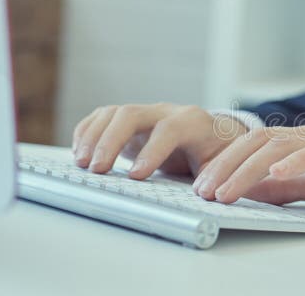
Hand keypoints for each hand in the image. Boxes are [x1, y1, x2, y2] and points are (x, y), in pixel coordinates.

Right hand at [72, 104, 247, 178]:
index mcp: (193, 122)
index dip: (152, 151)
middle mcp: (166, 112)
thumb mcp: (225, 165)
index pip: (169, 130)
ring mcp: (146, 113)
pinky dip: (88, 132)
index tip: (136, 177)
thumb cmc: (218, 153)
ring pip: (114, 113)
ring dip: (94, 137)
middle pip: (133, 114)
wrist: (215, 136)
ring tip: (81, 164)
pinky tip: (79, 153)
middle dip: (111, 141)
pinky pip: (103, 117)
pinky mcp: (129, 121)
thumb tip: (205, 192)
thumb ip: (216, 175)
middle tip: (97, 170)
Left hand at [193, 124, 304, 214]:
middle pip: (255, 142)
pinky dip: (292, 163)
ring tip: (224, 192)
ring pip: (275, 147)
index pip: (253, 147)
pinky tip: (273, 175)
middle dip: (224, 166)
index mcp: (300, 142)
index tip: (202, 186)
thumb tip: (253, 194)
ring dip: (245, 170)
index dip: (224, 164)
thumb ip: (287, 188)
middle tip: (202, 191)